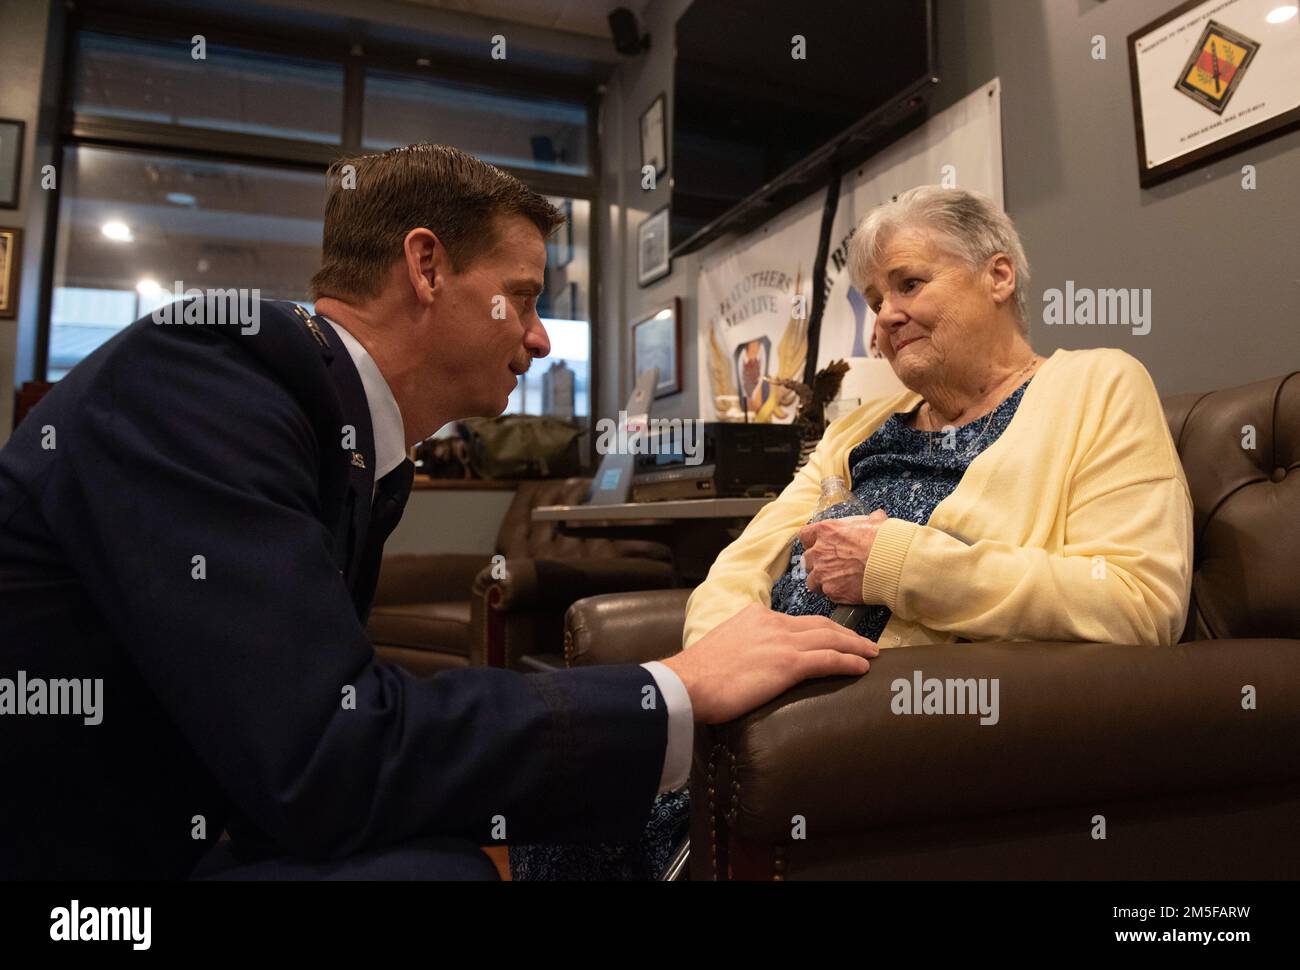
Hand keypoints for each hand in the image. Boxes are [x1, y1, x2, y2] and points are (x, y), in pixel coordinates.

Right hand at [662, 603, 877, 723]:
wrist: (687, 683)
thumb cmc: (697, 674)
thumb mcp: (721, 646)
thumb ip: (740, 646)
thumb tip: (746, 662)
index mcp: (755, 616)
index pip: (796, 621)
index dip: (819, 630)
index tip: (832, 637)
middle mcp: (772, 623)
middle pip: (820, 625)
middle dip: (845, 634)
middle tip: (863, 644)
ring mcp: (782, 642)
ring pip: (830, 639)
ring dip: (855, 646)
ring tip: (871, 654)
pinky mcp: (788, 664)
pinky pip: (828, 660)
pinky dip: (848, 662)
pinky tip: (862, 667)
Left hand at [799, 509, 888, 602]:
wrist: (892, 565)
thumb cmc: (883, 541)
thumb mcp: (876, 522)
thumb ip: (870, 520)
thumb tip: (877, 516)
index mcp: (826, 531)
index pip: (805, 535)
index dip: (812, 541)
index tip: (818, 545)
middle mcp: (819, 552)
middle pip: (807, 559)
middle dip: (817, 563)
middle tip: (831, 565)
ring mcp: (823, 573)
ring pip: (812, 580)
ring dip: (821, 581)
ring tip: (836, 581)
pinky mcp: (832, 590)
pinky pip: (827, 594)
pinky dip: (835, 593)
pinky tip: (846, 590)